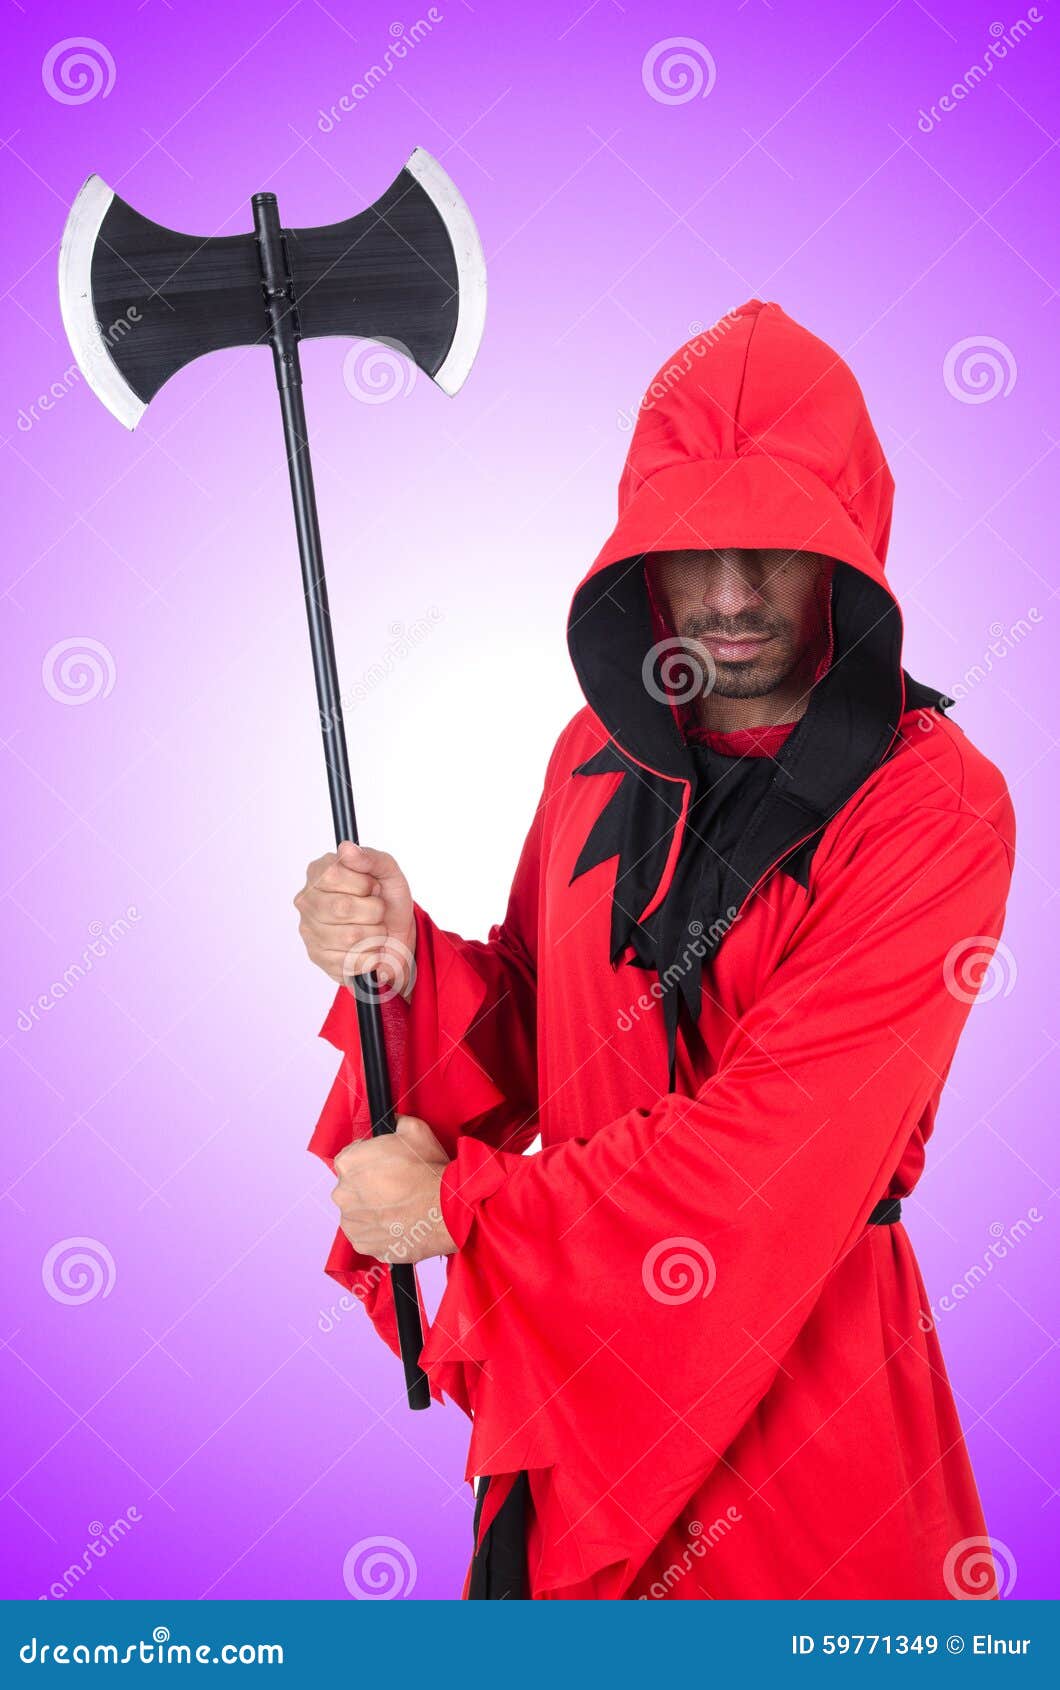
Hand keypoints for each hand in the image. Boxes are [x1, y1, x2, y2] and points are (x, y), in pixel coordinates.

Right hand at [295, 841, 415, 993]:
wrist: (397, 936)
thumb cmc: (389, 901)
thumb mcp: (389, 873)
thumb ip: (370, 858)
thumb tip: (346, 848)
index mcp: (319, 873)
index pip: (333, 875)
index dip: (364, 884)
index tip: (373, 887)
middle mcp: (307, 901)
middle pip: (341, 907)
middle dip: (374, 910)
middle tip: (378, 909)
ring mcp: (309, 931)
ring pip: (350, 936)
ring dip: (375, 933)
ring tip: (375, 928)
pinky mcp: (319, 958)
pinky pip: (351, 960)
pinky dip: (371, 954)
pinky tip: (369, 947)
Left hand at [331, 1115, 455, 1262]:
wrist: (446, 1210)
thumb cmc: (429, 1172)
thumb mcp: (415, 1131)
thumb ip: (396, 1124)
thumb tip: (394, 1123)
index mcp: (348, 1163)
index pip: (349, 1158)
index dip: (369, 1160)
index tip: (384, 1166)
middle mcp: (343, 1194)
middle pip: (351, 1187)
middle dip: (368, 1186)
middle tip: (395, 1187)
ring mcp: (352, 1223)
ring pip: (357, 1213)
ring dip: (372, 1211)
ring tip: (398, 1208)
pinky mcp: (363, 1245)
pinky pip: (366, 1236)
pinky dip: (378, 1232)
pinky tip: (397, 1224)